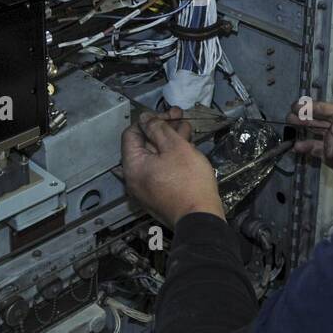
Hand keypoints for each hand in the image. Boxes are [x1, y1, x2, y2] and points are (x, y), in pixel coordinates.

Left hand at [121, 108, 224, 226]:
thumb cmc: (189, 182)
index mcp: (133, 166)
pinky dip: (171, 157)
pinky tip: (186, 148)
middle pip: (144, 145)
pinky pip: (161, 170)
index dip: (149, 120)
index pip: (131, 134)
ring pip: (155, 157)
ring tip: (187, 130)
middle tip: (180, 118)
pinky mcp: (159, 194)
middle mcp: (135, 178)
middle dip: (163, 129)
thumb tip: (144, 118)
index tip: (168, 115)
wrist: (201, 217)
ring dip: (170, 141)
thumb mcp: (175, 146)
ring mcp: (147, 188)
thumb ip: (157, 128)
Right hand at [287, 99, 332, 207]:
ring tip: (292, 123)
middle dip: (313, 115)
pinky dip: (309, 147)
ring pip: (325, 134)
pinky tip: (299, 146)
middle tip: (295, 110)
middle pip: (332, 121)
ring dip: (308, 128)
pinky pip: (321, 150)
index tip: (330, 138)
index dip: (332, 123)